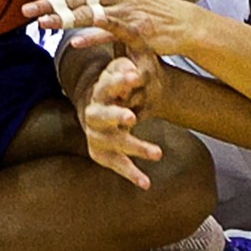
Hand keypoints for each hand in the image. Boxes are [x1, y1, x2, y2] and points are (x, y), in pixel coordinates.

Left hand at [23, 0, 193, 54]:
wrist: (182, 22)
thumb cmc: (151, 5)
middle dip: (49, 1)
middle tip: (26, 9)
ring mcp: (124, 8)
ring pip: (86, 11)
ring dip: (62, 19)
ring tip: (41, 25)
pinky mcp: (132, 29)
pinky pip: (107, 31)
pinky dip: (90, 37)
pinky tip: (74, 43)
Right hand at [72, 53, 163, 188]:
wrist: (93, 110)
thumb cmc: (113, 89)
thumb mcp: (118, 73)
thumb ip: (126, 68)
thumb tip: (135, 67)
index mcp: (100, 91)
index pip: (108, 83)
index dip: (120, 80)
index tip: (135, 76)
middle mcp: (94, 113)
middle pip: (104, 114)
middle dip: (117, 115)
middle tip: (131, 116)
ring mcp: (96, 135)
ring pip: (114, 142)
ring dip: (135, 147)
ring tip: (158, 153)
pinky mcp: (100, 153)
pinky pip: (117, 164)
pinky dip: (131, 174)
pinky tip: (146, 183)